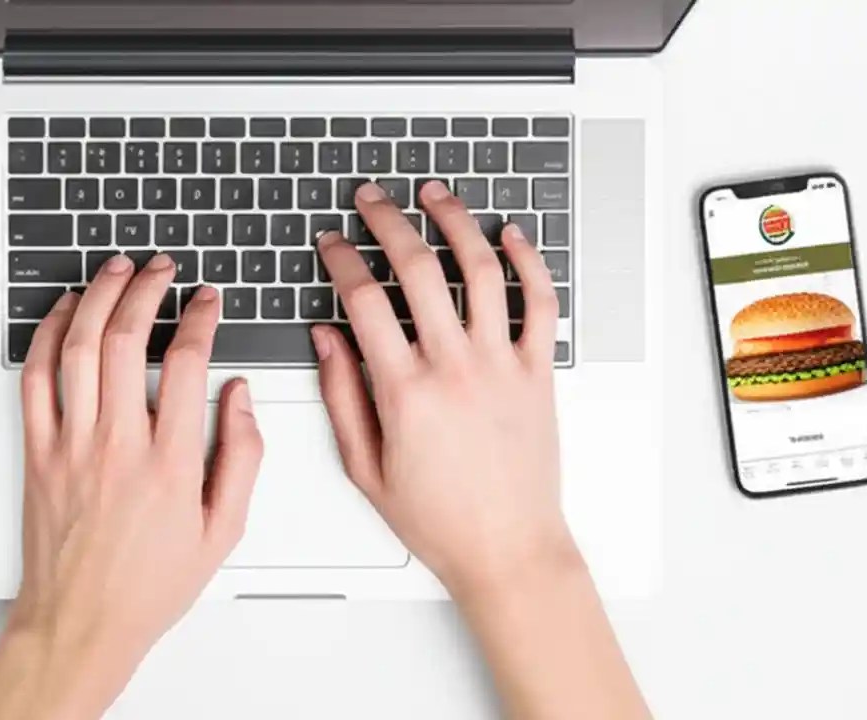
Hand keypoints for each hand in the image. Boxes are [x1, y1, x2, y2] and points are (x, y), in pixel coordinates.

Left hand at [0, 254, 262, 719]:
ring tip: (115, 271)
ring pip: (79, 348)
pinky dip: (47, 336)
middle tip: (160, 269)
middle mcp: (118, 446)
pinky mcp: (38, 453)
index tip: (207, 301)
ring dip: (97, 298)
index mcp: (171, 464)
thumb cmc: (149, 585)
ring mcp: (71, 446)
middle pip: (128, 340)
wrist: (81, 624)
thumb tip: (239, 398)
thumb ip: (242, 457)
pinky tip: (64, 312)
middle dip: (146, 289)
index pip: (189, 363)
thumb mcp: (223, 531)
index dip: (200, 318)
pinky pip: (35, 379)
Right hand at [313, 180, 569, 594]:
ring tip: (434, 195)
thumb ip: (342, 396)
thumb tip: (327, 339)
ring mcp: (501, 364)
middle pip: (416, 268)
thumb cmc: (439, 518)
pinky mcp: (537, 372)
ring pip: (478, 270)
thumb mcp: (365, 466)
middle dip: (387, 221)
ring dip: (454, 222)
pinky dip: (527, 261)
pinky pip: (539, 302)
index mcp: (405, 391)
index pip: (363, 300)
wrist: (508, 549)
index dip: (342, 259)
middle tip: (371, 198)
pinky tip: (510, 235)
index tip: (332, 242)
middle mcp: (454, 367)